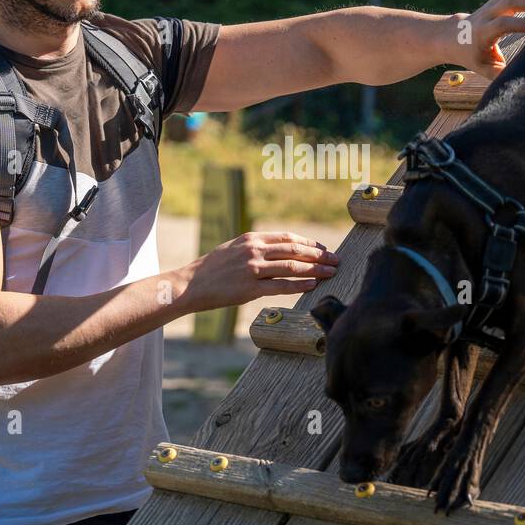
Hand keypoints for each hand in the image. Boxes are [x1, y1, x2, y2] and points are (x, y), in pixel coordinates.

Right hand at [177, 231, 339, 310]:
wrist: (189, 285)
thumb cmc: (211, 270)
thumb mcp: (233, 249)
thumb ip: (255, 249)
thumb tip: (279, 253)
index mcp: (251, 238)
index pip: (288, 237)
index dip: (309, 243)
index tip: (323, 249)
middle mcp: (254, 250)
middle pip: (295, 250)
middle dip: (319, 255)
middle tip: (336, 259)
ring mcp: (252, 269)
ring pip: (292, 267)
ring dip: (315, 270)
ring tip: (331, 273)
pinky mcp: (249, 288)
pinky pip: (280, 286)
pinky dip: (299, 285)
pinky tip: (313, 285)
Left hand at [452, 0, 524, 79]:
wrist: (455, 36)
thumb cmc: (472, 55)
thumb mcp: (481, 67)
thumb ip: (498, 73)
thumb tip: (517, 81)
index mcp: (483, 31)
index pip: (503, 24)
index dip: (521, 24)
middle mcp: (488, 13)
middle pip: (511, 2)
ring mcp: (494, 2)